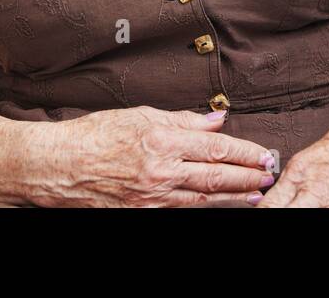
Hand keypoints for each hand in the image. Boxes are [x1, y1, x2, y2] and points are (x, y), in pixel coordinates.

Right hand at [35, 106, 276, 206]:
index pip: (215, 148)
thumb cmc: (97, 135)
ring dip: (233, 199)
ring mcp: (151, 197)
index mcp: (161, 141)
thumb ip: (184, 120)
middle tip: (268, 177)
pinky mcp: (142, 214)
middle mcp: (160, 171)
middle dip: (247, 178)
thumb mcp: (142, 115)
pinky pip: (181, 211)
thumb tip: (217, 119)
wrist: (59, 165)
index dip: (245, 153)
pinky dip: (205, 209)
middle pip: (216, 177)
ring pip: (203, 199)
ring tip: (255, 197)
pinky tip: (219, 207)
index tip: (263, 154)